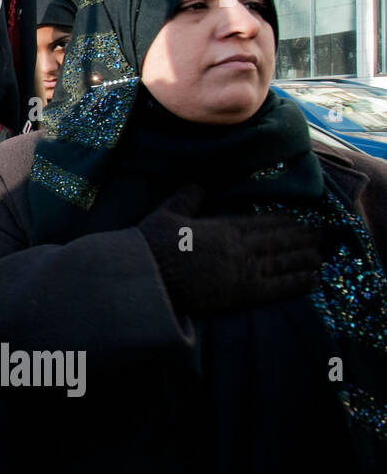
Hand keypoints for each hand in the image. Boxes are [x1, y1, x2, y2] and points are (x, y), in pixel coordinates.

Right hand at [137, 183, 327, 314]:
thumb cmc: (153, 245)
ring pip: (283, 261)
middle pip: (279, 240)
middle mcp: (240, 247)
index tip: (301, 218)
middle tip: (324, 233)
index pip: (263, 221)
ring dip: (305, 257)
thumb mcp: (168, 213)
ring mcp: (243, 271)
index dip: (285, 220)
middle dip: (303, 236)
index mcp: (223, 227)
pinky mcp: (242, 294)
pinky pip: (278, 287)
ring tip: (322, 254)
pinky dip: (298, 282)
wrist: (148, 278)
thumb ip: (188, 196)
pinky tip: (313, 280)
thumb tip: (199, 179)